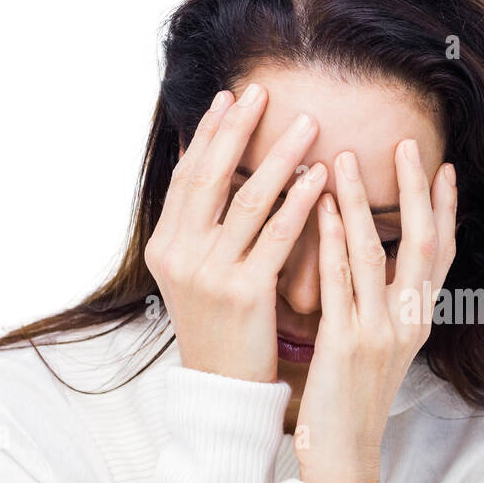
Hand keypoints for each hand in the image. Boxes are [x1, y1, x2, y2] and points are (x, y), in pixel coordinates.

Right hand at [144, 86, 326, 381]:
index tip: (230, 98)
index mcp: (165, 247)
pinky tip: (317, 177)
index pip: (187, 176)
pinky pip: (276, 236)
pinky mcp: (243, 293)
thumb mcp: (195, 276)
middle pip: (210, 177)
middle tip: (261, 91)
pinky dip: (297, 201)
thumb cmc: (220, 330)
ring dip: (279, 156)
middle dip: (237, 130)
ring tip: (308, 125)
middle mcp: (180, 255)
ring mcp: (209, 274)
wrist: (222, 390)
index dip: (208, 134)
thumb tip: (205, 170)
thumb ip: (200, 228)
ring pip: (247, 200)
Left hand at [294, 140, 457, 482]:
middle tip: (405, 143)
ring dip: (363, 200)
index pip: (443, 254)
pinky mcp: (346, 344)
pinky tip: (323, 207)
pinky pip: (341, 282)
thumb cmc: (354, 399)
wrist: (344, 455)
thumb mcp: (381, 347)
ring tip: (344, 157)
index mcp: (420, 320)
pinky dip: (334, 240)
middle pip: (424, 243)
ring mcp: (381, 332)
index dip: (445, 208)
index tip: (442, 167)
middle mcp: (410, 322)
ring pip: (378, 253)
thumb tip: (379, 261)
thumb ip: (385, 304)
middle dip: (416, 190)